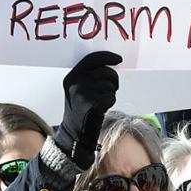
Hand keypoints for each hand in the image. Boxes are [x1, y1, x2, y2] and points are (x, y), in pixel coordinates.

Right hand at [54, 51, 121, 165]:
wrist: (74, 134)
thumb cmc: (81, 111)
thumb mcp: (79, 90)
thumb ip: (90, 77)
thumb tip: (110, 64)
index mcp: (72, 76)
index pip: (92, 59)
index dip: (107, 57)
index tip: (118, 59)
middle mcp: (75, 82)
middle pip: (105, 71)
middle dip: (113, 80)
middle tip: (112, 89)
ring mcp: (81, 92)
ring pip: (109, 85)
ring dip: (110, 94)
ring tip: (101, 102)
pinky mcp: (89, 103)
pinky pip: (109, 97)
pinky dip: (110, 102)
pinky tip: (101, 109)